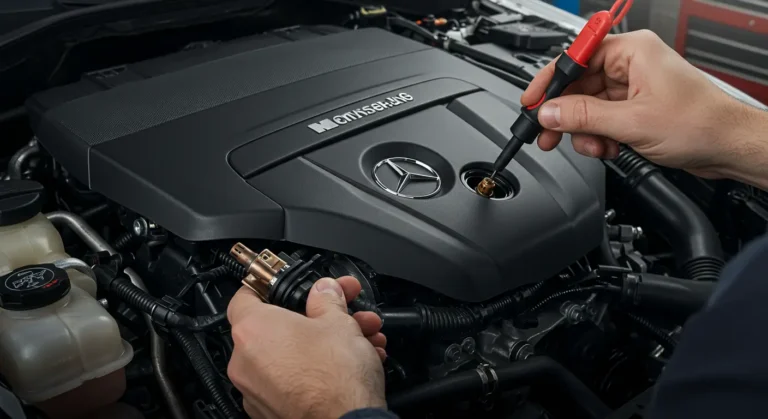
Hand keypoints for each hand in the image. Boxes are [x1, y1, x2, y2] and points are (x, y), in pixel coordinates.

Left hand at [227, 277, 386, 418]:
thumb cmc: (337, 379)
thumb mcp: (339, 321)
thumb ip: (326, 298)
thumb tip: (324, 290)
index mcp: (253, 329)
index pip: (245, 296)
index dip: (269, 286)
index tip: (285, 285)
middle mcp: (245, 362)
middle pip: (280, 326)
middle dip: (318, 316)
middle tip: (343, 310)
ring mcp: (256, 391)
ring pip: (291, 355)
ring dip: (325, 343)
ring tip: (359, 340)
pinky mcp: (271, 412)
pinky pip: (292, 380)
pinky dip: (316, 370)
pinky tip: (348, 365)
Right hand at [521, 30, 764, 179]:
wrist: (727, 146)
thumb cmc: (699, 123)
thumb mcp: (631, 122)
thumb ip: (583, 116)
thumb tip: (548, 112)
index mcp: (632, 51)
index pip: (575, 58)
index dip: (549, 81)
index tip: (532, 101)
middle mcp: (631, 65)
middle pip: (578, 86)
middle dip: (566, 115)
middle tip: (548, 134)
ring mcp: (632, 87)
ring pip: (588, 107)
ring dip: (585, 132)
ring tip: (595, 146)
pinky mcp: (635, 108)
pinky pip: (601, 119)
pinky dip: (598, 136)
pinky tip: (608, 148)